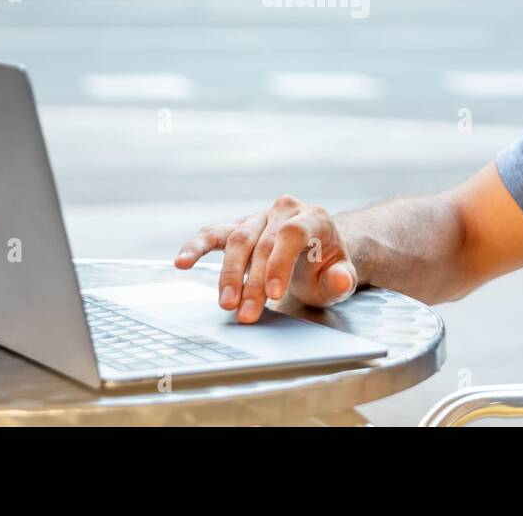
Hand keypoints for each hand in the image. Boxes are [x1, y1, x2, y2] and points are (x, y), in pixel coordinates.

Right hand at [173, 195, 358, 322]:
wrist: (318, 250)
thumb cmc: (327, 265)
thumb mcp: (341, 274)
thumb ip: (341, 279)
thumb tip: (340, 280)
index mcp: (313, 217)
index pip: (291, 235)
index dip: (279, 263)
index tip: (273, 294)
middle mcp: (284, 210)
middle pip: (262, 243)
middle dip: (252, 282)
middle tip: (247, 313)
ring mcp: (259, 216)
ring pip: (238, 240)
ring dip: (229, 275)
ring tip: (225, 304)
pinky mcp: (239, 226)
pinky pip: (214, 234)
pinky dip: (196, 247)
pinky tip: (181, 262)